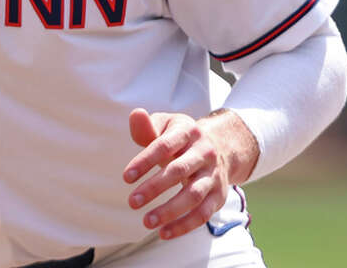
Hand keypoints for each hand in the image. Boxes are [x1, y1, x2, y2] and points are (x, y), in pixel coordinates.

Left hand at [121, 108, 257, 239]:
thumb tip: (136, 115)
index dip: (145, 161)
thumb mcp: (166, 126)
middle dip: (154, 187)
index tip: (126, 178)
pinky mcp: (219, 195)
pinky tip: (164, 233)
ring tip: (146, 221)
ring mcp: (213, 174)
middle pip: (179, 171)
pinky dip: (184, 226)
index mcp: (188, 131)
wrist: (220, 146)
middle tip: (132, 202)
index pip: (164, 145)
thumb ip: (147, 127)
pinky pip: (203, 214)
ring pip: (193, 195)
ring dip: (169, 211)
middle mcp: (204, 152)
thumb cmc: (180, 137)